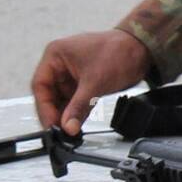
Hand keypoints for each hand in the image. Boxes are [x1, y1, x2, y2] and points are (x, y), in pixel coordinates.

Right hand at [31, 29, 149, 133]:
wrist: (141, 49)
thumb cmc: (118, 51)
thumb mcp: (95, 82)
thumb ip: (79, 106)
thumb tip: (67, 126)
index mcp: (56, 55)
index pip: (41, 85)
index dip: (44, 107)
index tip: (51, 124)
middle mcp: (60, 64)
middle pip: (49, 94)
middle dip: (54, 113)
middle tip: (60, 131)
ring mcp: (71, 74)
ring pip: (61, 100)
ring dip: (65, 115)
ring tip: (69, 131)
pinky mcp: (83, 83)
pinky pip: (74, 101)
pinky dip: (75, 113)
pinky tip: (77, 124)